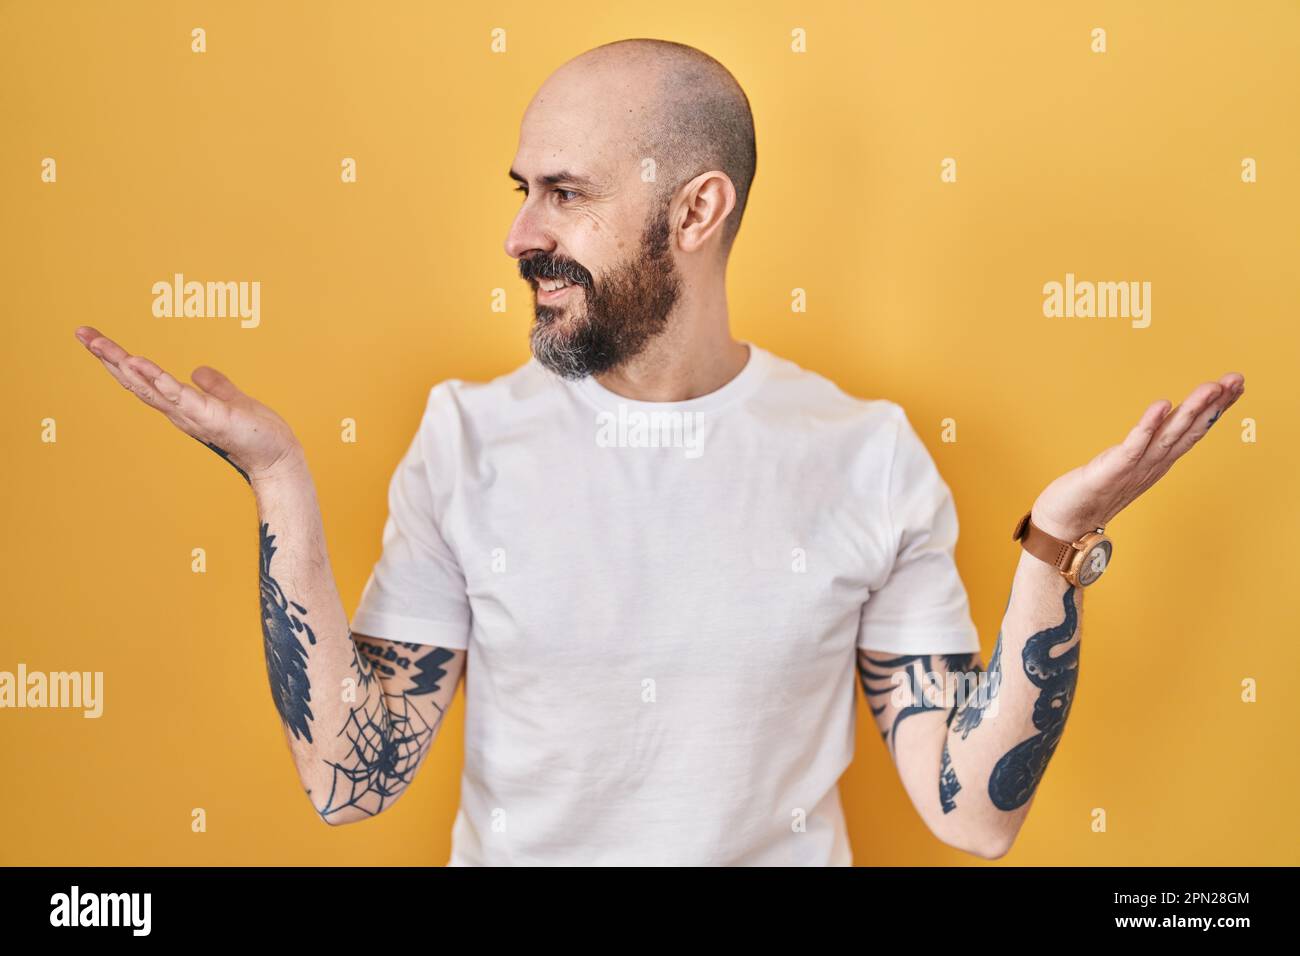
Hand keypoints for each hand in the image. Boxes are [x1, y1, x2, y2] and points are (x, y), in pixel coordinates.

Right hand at [74, 325, 303, 484]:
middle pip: (136, 381)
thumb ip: (215, 385)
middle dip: (107, 357)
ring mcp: (192, 416)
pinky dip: (158, 380)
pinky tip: (139, 363)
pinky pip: (179, 396)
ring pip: (149, 387)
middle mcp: (180, 412)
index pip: (143, 379)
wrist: (278, 458)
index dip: (118, 360)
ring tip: (99, 344)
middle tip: (81, 333)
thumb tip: (199, 370)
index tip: (94, 338)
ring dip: (123, 365)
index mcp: (182, 405)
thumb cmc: (256, 434)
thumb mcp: (231, 400)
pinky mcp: (210, 417)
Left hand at [1031, 372, 1245, 540]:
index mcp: (1156, 462)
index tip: (1235, 384)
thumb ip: (1143, 447)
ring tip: (1212, 387)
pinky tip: (1162, 405)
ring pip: (1169, 435)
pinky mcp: (1111, 471)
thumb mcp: (1125, 466)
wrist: (1064, 526)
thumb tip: (1158, 427)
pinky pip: (1133, 446)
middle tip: (1236, 379)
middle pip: (1188, 430)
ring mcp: (1133, 469)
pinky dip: (1148, 425)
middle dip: (1214, 404)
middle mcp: (1150, 465)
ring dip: (1192, 410)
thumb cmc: (1091, 495)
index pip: (1191, 430)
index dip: (1215, 408)